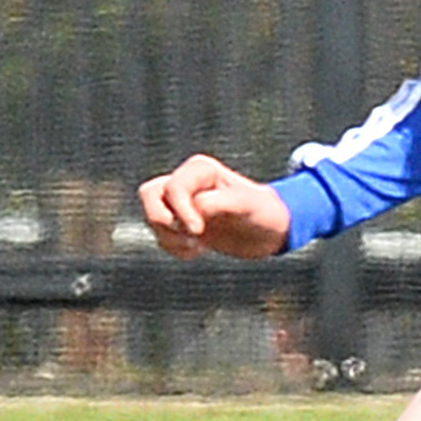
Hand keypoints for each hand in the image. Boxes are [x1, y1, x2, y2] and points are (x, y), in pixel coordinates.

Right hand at [137, 154, 291, 260]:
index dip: (181, 211)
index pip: (173, 188)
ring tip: (198, 246)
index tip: (200, 231)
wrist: (271, 230)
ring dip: (169, 237)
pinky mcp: (179, 223)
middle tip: (191, 236)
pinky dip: (174, 248)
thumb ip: (218, 203)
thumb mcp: (246, 205)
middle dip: (162, 220)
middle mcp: (186, 181)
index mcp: (201, 170)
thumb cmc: (264, 211)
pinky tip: (199, 251)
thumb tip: (193, 208)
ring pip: (152, 216)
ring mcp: (179, 202)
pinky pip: (160, 235)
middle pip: (148, 194)